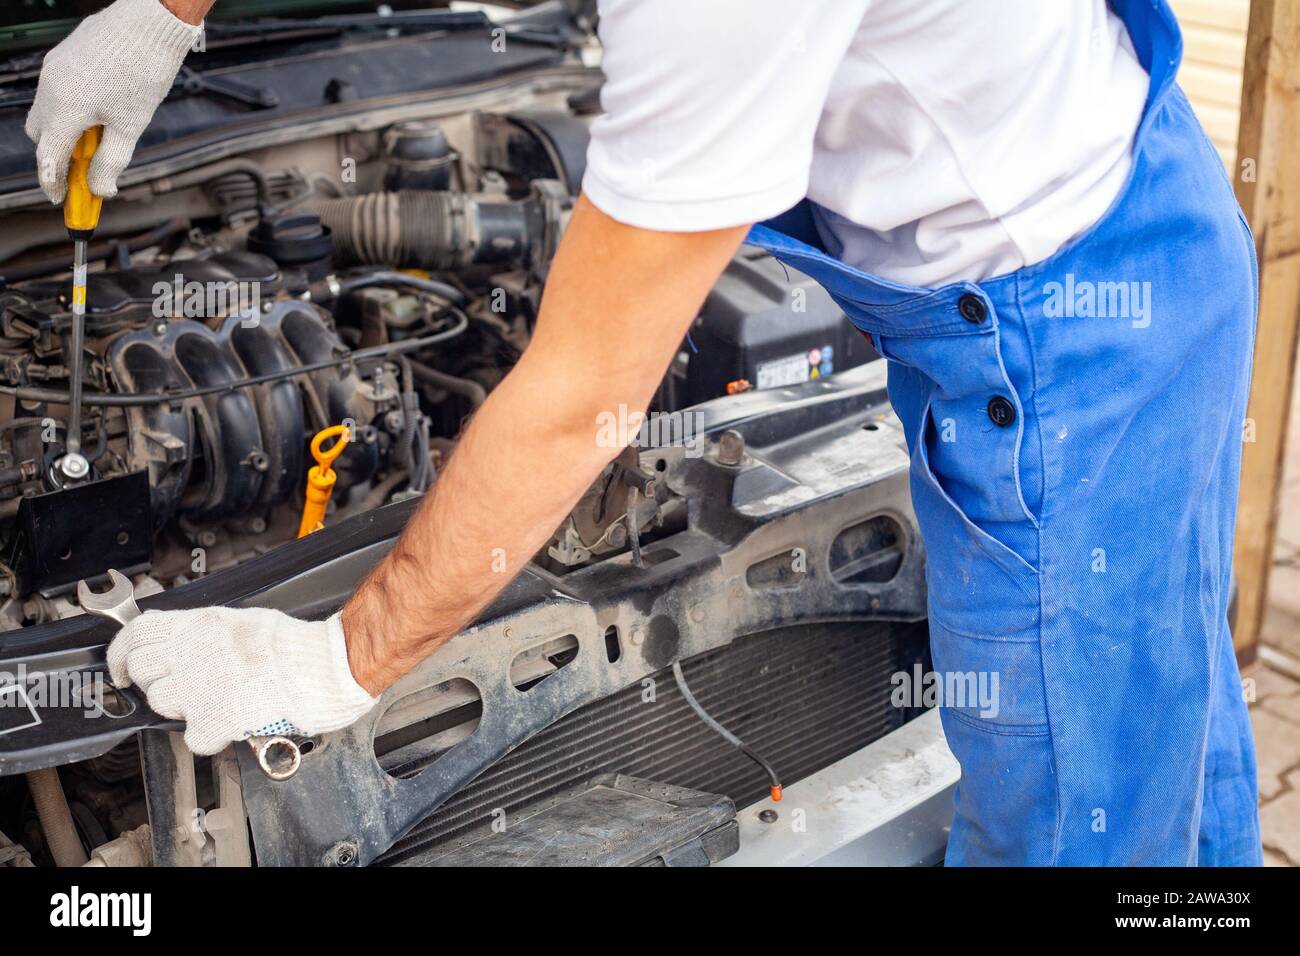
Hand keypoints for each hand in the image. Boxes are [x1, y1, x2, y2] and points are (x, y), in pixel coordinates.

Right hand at [24, 0, 201, 203]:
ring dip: (66, 131)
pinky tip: (102, 108)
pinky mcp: (62, 56)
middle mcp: (50, 87)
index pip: (48, 155)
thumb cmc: (143, 71)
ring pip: (48, 111)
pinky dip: (71, 109)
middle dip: (59, 155)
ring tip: (101, 137)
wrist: (149, 22)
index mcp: (65, 108)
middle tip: (86, 171)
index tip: (62, 199)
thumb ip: (111, 162)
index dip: (53, 182)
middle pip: (42, 134)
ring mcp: (54, 69)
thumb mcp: (130, 126)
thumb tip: (101, 189)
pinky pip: (58, 90)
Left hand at [107, 606, 377, 755]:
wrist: (328, 666)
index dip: (120, 653)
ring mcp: (204, 686)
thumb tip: (176, 644)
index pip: (137, 633)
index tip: (121, 669)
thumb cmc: (294, 647)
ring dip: (186, 710)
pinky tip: (232, 725)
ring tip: (217, 704)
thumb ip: (203, 633)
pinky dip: (211, 737)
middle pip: (143, 673)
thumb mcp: (241, 621)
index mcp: (202, 624)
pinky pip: (193, 738)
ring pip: (163, 706)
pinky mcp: (218, 718)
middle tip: (185, 688)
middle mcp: (196, 651)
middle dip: (158, 684)